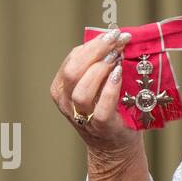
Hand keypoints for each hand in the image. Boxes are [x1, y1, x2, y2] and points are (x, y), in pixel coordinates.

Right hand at [49, 25, 142, 163]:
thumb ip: (98, 65)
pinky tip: (119, 76)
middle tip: (117, 41)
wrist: (114, 146)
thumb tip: (114, 38)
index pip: (73, 59)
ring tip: (117, 59)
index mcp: (62, 87)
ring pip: (81, 91)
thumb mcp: (96, 85)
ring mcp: (82, 117)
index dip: (94, 44)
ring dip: (101, 70)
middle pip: (73, 71)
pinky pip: (101, 108)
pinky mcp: (101, 128)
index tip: (114, 34)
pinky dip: (110, 90)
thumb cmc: (109, 109)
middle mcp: (67, 102)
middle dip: (96, 52)